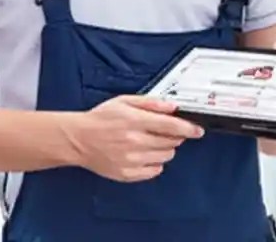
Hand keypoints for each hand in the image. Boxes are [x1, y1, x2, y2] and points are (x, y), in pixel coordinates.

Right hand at [64, 96, 204, 182]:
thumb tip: (172, 106)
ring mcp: (132, 160)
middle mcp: (135, 142)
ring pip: (166, 156)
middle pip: (171, 142)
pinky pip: (155, 171)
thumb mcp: (123, 102)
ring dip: (165, 149)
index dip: (189, 128)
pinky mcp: (128, 174)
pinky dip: (155, 163)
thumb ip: (150, 103)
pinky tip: (143, 154)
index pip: (171, 126)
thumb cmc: (100, 119)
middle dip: (174, 136)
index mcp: (134, 121)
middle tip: (164, 131)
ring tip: (150, 142)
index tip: (198, 130)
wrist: (78, 140)